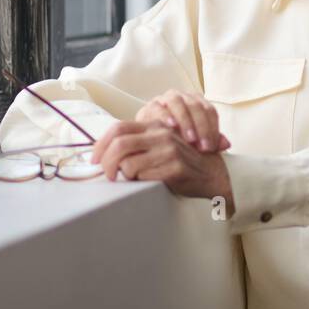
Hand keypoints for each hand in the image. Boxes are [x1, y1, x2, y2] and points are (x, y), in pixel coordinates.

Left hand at [89, 120, 233, 211]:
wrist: (214, 175)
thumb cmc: (182, 162)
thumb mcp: (160, 145)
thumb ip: (138, 143)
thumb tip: (103, 153)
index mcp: (155, 126)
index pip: (118, 128)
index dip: (100, 145)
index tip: (94, 160)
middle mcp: (161, 134)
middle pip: (119, 144)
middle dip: (106, 163)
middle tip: (107, 175)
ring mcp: (169, 151)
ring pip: (129, 163)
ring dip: (125, 175)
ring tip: (134, 179)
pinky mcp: (175, 168)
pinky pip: (144, 176)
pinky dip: (140, 182)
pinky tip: (150, 183)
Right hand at [135, 89, 230, 152]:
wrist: (152, 140)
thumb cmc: (178, 139)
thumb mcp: (197, 142)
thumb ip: (212, 141)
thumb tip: (226, 144)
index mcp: (197, 102)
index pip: (210, 111)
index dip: (213, 129)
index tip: (213, 148)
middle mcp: (183, 97)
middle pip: (196, 106)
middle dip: (201, 127)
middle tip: (203, 147)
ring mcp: (166, 99)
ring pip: (178, 102)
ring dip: (186, 120)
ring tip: (190, 139)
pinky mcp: (151, 106)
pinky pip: (159, 107)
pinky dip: (165, 116)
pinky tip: (171, 127)